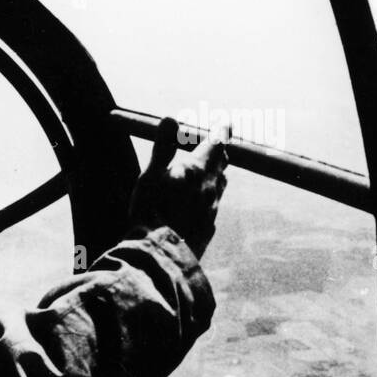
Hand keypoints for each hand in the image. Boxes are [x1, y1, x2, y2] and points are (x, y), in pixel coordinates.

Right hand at [128, 117, 228, 258]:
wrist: (159, 258)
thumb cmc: (149, 213)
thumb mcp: (149, 177)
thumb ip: (162, 148)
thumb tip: (170, 119)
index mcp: (197, 171)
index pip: (215, 145)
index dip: (221, 133)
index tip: (227, 124)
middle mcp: (210, 189)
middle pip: (221, 165)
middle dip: (218, 153)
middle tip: (218, 146)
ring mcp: (211, 211)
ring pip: (219, 187)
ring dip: (215, 175)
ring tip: (211, 171)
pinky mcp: (208, 229)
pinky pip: (212, 208)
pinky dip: (207, 199)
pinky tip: (198, 205)